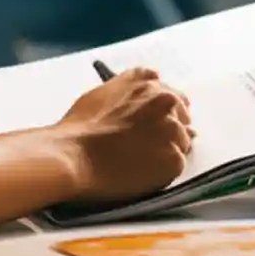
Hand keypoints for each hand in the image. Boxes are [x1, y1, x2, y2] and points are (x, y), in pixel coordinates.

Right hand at [57, 68, 194, 203]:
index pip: (173, 97)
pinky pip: (176, 166)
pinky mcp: (174, 159)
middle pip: (182, 119)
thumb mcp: (102, 92)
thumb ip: (130, 85)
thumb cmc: (79, 129)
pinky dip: (162, 172)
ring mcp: (173, 131)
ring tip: (137, 161)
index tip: (153, 125)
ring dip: (165, 152)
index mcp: (149, 84)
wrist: (73, 157)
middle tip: (143, 146)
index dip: (162, 114)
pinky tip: (140, 172)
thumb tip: (151, 82)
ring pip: (181, 143)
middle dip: (167, 132)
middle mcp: (166, 102)